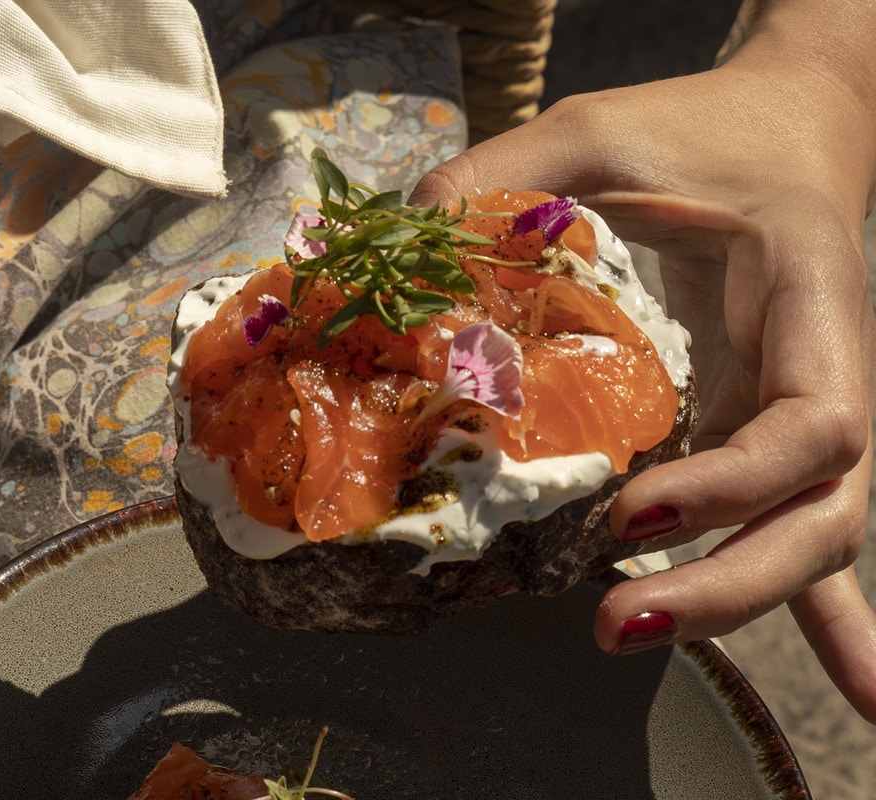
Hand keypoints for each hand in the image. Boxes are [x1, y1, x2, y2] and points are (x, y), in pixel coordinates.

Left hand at [410, 12, 875, 721]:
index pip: (815, 422)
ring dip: (743, 607)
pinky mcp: (767, 433)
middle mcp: (823, 370)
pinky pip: (801, 529)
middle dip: (731, 584)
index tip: (633, 511)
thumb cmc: (697, 128)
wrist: (779, 131)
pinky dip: (829, 615)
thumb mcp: (597, 132)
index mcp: (808, 298)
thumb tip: (401, 246)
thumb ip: (504, 177)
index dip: (732, 484)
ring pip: (813, 538)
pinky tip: (862, 697)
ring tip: (635, 640)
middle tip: (616, 622)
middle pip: (822, 512)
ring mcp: (801, 413)